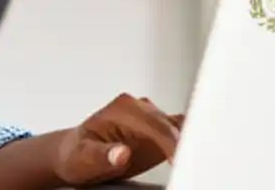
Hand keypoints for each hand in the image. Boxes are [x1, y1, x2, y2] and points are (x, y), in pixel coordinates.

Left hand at [52, 94, 183, 186]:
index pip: (155, 124)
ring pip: (183, 126)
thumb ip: (101, 154)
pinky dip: (192, 144)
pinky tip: (195, 157)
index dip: (170, 143)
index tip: (178, 160)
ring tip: (198, 163)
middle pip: (173, 125)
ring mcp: (152, 119)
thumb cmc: (76, 154)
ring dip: (193, 143)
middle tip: (194, 166)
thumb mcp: (83, 156)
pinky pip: (183, 133)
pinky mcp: (161, 132)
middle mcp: (141, 109)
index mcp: (123, 108)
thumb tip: (120, 152)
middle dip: (186, 144)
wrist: (75, 155)